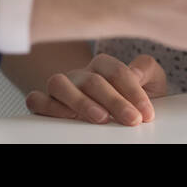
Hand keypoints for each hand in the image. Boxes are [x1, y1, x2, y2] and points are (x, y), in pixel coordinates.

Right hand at [26, 53, 167, 125]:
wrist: (116, 116)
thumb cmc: (132, 100)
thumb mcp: (151, 83)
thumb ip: (147, 70)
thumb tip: (135, 71)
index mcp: (103, 66)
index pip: (115, 71)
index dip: (132, 91)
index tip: (146, 113)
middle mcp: (79, 75)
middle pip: (90, 79)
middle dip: (114, 101)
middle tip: (131, 119)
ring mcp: (61, 89)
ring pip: (58, 83)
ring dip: (80, 101)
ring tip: (101, 118)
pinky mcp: (45, 104)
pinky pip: (36, 99)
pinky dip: (47, 106)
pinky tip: (68, 118)